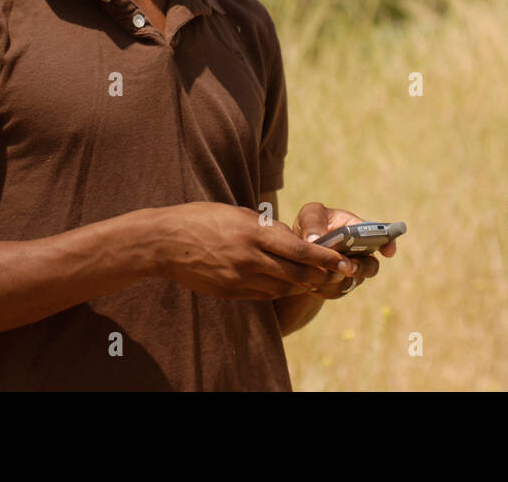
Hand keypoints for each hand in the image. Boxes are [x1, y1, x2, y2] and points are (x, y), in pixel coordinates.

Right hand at [157, 201, 357, 300]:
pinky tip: (281, 282)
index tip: (343, 261)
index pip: (299, 249)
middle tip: (335, 273)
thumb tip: (291, 238)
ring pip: (281, 287)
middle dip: (318, 275)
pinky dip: (277, 289)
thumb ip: (265, 228)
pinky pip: (262, 295)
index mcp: (252, 233)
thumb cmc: (201, 218)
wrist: (164, 242)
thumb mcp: (237, 213)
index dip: (324, 257)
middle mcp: (249, 258)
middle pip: (295, 273)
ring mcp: (239, 278)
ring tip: (311, 278)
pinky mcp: (229, 291)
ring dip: (299, 284)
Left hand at [291, 202, 395, 298]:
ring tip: (319, 271)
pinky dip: (322, 286)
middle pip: (370, 266)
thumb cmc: (310, 226)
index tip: (388, 251)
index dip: (388, 243)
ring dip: (335, 277)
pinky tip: (310, 278)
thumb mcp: (310, 216)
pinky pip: (333, 291)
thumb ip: (313, 223)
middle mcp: (361, 255)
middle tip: (347, 266)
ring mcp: (351, 273)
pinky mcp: (338, 288)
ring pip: (351, 282)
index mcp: (360, 231)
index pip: (382, 237)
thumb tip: (315, 239)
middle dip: (359, 267)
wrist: (298, 252)